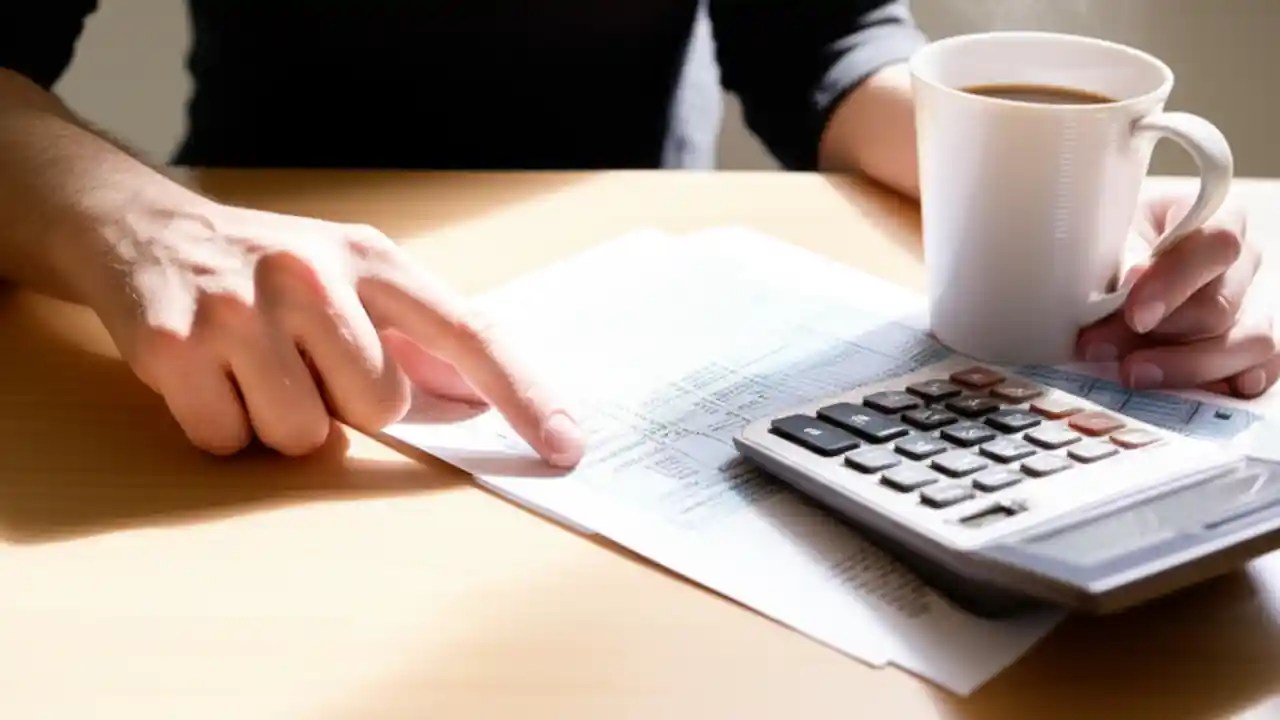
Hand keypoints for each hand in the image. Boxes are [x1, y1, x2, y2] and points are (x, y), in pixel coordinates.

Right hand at [75, 196, 584, 464]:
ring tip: (251, 365)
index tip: (565, 443)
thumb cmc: (267, 265)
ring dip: (281, 421)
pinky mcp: (172, 345)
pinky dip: (223, 426)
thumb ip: (413, 339)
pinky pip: (230, 441)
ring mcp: (239, 310)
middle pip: (379, 406)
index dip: (523, 392)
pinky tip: (208, 374)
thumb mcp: (350, 277)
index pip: (468, 331)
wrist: (142, 225)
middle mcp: (310, 276)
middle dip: (346, 404)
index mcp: (371, 259)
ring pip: (304, 436)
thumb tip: (475, 403)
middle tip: (302, 360)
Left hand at [1076, 190, 1277, 397]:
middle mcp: (1245, 262)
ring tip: (1132, 373)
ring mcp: (1256, 304)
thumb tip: (1133, 280)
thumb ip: (1123, 258)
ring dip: (1187, 366)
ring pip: (1249, 342)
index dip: (1176, 282)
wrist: (1117, 266)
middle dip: (1162, 335)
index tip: (1135, 315)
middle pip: (1222, 305)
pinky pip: (1266, 366)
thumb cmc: (1119, 244)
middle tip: (1101, 348)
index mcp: (1215, 220)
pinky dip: (1236, 381)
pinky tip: (1207, 391)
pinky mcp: (1255, 344)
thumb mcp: (1114, 236)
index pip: (1217, 244)